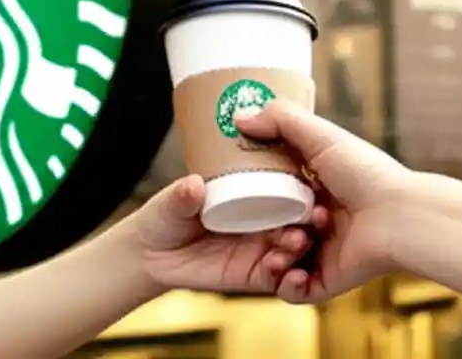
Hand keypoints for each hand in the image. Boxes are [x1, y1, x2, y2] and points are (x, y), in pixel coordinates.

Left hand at [131, 173, 320, 295]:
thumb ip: (182, 195)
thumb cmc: (165, 216)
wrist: (151, 253)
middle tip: (310, 218)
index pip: (282, 189)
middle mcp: (261, 221)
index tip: (308, 188)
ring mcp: (260, 249)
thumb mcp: (170, 203)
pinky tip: (281, 267)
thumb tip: (194, 184)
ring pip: (291, 249)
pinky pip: (276, 277)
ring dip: (298, 247)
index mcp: (249, 194)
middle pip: (294, 219)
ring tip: (294, 243)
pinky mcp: (253, 275)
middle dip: (307, 219)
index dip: (299, 188)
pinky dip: (285, 275)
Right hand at [234, 100, 415, 303]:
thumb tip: (239, 118)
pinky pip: (297, 291)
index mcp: (317, 188)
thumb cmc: (367, 174)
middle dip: (259, 227)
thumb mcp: (320, 135)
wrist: (401, 218)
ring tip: (284, 242)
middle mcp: (319, 220)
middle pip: (272, 226)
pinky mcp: (328, 279)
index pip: (275, 190)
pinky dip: (288, 284)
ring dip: (274, 255)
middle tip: (256, 221)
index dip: (255, 189)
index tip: (234, 185)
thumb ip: (279, 119)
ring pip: (282, 259)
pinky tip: (287, 270)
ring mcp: (323, 251)